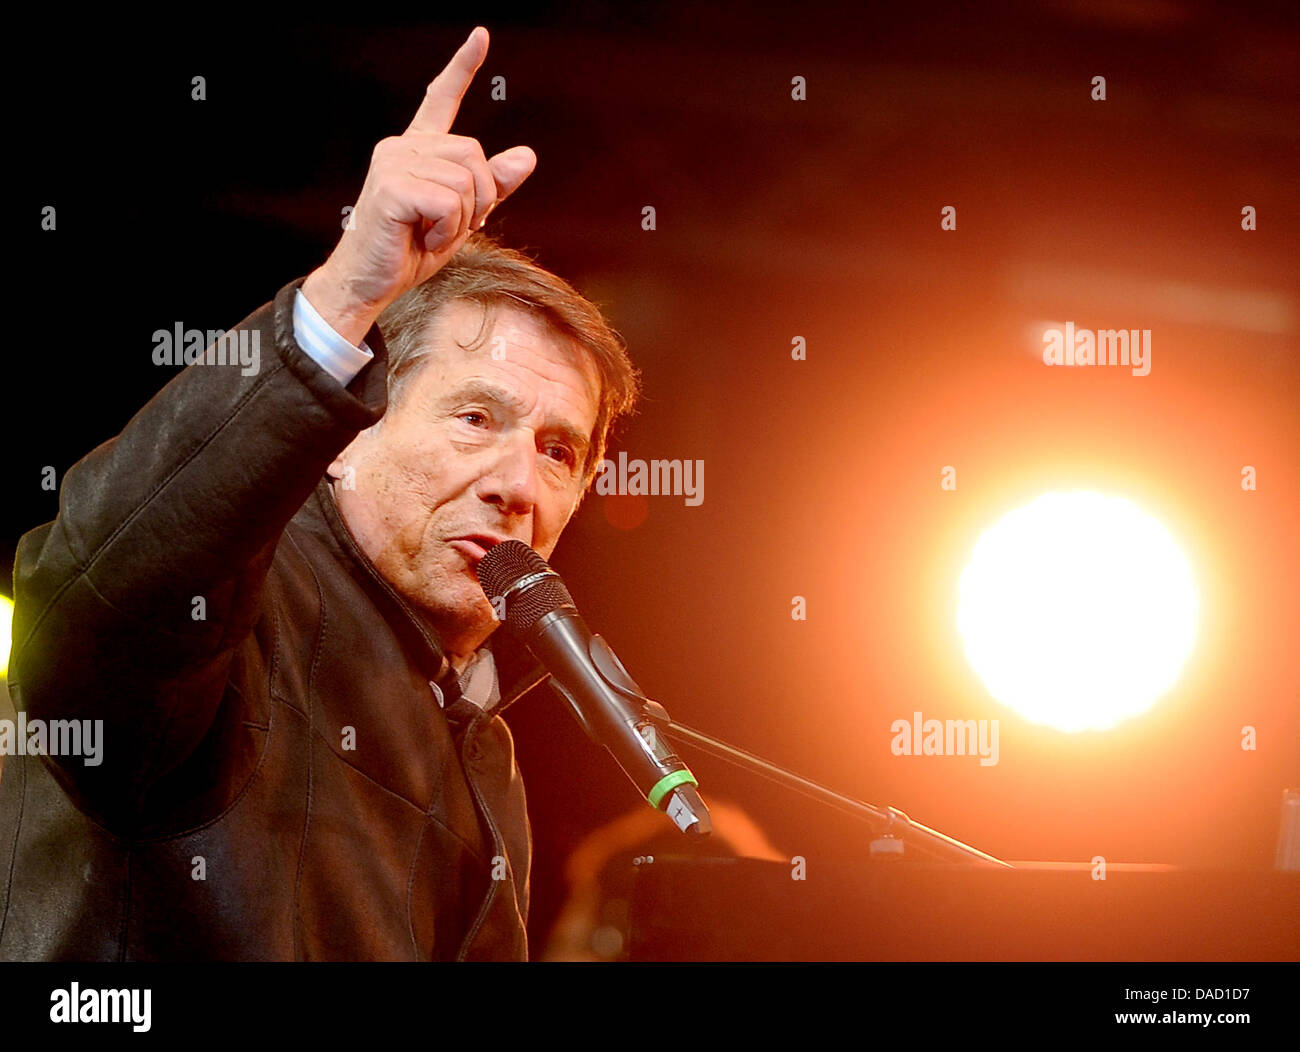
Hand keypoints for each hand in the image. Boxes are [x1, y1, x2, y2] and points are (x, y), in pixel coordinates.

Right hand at [302, 26, 536, 343]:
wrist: (371, 282)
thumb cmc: (409, 249)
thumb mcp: (462, 216)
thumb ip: (493, 185)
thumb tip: (528, 156)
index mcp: (417, 149)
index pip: (441, 99)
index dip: (462, 68)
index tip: (481, 36)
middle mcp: (402, 146)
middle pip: (474, 154)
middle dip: (481, 198)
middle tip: (454, 226)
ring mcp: (393, 163)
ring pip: (466, 181)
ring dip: (461, 219)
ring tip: (431, 233)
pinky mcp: (391, 187)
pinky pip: (449, 203)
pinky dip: (446, 230)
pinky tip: (422, 238)